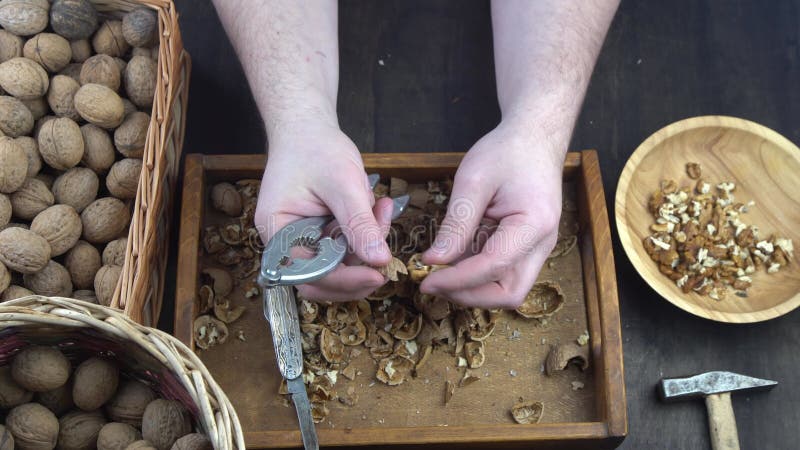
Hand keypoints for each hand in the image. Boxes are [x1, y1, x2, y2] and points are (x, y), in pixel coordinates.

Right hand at [254, 122, 393, 299]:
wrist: (308, 128)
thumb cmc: (315, 148)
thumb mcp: (342, 183)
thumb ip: (359, 223)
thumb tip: (380, 260)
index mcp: (277, 231)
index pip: (309, 275)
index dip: (343, 281)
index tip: (377, 275)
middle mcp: (286, 242)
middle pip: (323, 278)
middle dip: (358, 270)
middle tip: (387, 259)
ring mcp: (304, 238)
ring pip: (340, 263)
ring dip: (367, 245)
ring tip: (382, 210)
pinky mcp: (321, 233)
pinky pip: (345, 246)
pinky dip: (366, 232)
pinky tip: (378, 207)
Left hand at [419, 121, 563, 307]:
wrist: (534, 137)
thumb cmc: (506, 152)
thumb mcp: (473, 181)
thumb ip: (456, 224)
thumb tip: (433, 261)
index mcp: (534, 224)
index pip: (493, 267)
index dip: (457, 279)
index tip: (426, 280)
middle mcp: (543, 243)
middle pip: (510, 293)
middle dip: (470, 295)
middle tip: (434, 284)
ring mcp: (537, 248)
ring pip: (507, 287)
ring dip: (473, 287)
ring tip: (439, 272)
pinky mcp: (527, 247)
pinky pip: (504, 272)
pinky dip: (477, 273)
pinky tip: (453, 259)